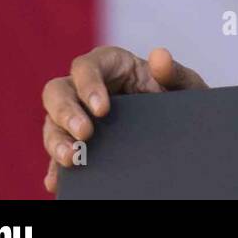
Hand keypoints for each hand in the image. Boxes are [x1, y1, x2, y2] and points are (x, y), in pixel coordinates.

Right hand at [41, 45, 206, 194]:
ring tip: (72, 159)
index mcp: (109, 64)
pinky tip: (57, 181)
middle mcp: (86, 86)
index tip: (103, 109)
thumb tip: (159, 56)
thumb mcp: (184, 85)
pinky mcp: (75, 139)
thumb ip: (174, 72)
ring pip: (53, 122)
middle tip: (84, 134)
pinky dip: (55, 166)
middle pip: (58, 91)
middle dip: (66, 113)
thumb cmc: (179, 97)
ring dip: (56, 141)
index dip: (88, 85)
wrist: (182, 127)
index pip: (86, 67)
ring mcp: (77, 113)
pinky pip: (58, 150)